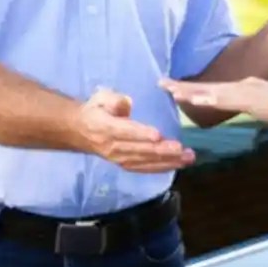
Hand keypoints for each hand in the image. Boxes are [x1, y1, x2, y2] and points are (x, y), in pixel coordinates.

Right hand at [73, 88, 194, 172]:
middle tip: (182, 149)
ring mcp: (119, 159)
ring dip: (167, 161)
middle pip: (139, 150)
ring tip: (187, 158)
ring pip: (145, 162)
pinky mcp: (125, 164)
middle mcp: (113, 147)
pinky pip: (144, 168)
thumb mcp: (100, 98)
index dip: (140, 134)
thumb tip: (127, 103)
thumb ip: (113, 99)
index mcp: (106, 127)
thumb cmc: (95, 111)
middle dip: (162, 151)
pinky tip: (177, 165)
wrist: (80, 132)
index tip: (157, 135)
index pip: (124, 131)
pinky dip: (161, 168)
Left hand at [159, 77, 267, 126]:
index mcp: (238, 89)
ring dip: (189, 91)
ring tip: (169, 89)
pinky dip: (208, 99)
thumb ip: (251, 92)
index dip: (189, 87)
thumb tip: (244, 87)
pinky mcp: (248, 99)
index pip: (208, 88)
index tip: (172, 86)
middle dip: (181, 86)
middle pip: (204, 87)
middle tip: (159, 82)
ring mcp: (242, 92)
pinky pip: (224, 99)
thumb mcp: (262, 98)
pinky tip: (195, 99)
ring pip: (209, 91)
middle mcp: (237, 87)